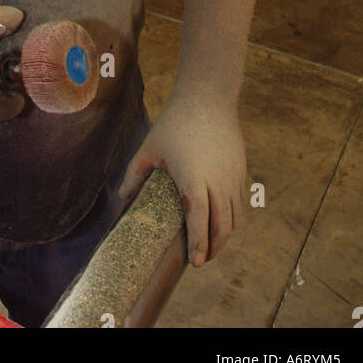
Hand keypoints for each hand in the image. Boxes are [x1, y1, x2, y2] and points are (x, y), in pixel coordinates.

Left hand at [117, 93, 246, 265]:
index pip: (199, 220)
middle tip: (202, 260)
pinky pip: (240, 204)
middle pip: (222, 227)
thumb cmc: (175, 123)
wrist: (208, 100)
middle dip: (214, 248)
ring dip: (225, 237)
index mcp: (193, 178)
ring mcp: (232, 178)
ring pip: (235, 219)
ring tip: (211, 246)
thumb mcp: (150, 147)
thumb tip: (122, 197)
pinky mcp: (241, 172)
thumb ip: (134, 174)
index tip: (196, 262)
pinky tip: (221, 222)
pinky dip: (232, 219)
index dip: (199, 244)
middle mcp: (217, 182)